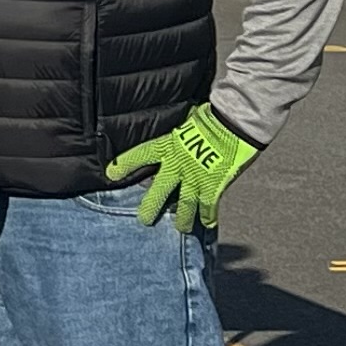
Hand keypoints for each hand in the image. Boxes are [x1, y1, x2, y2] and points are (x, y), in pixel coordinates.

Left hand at [115, 103, 258, 235]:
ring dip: (182, 218)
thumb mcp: (184, 119)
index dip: (125, 164)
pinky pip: (209, 204)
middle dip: (151, 206)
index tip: (111, 174)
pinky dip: (208, 215)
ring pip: (184, 203)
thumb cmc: (211, 116)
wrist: (234, 124)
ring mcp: (196, 177)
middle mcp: (178, 165)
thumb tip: (169, 121)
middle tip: (144, 220)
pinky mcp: (214, 184)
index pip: (140, 155)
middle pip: (159, 189)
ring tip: (180, 228)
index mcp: (167, 146)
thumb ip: (176, 130)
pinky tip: (208, 224)